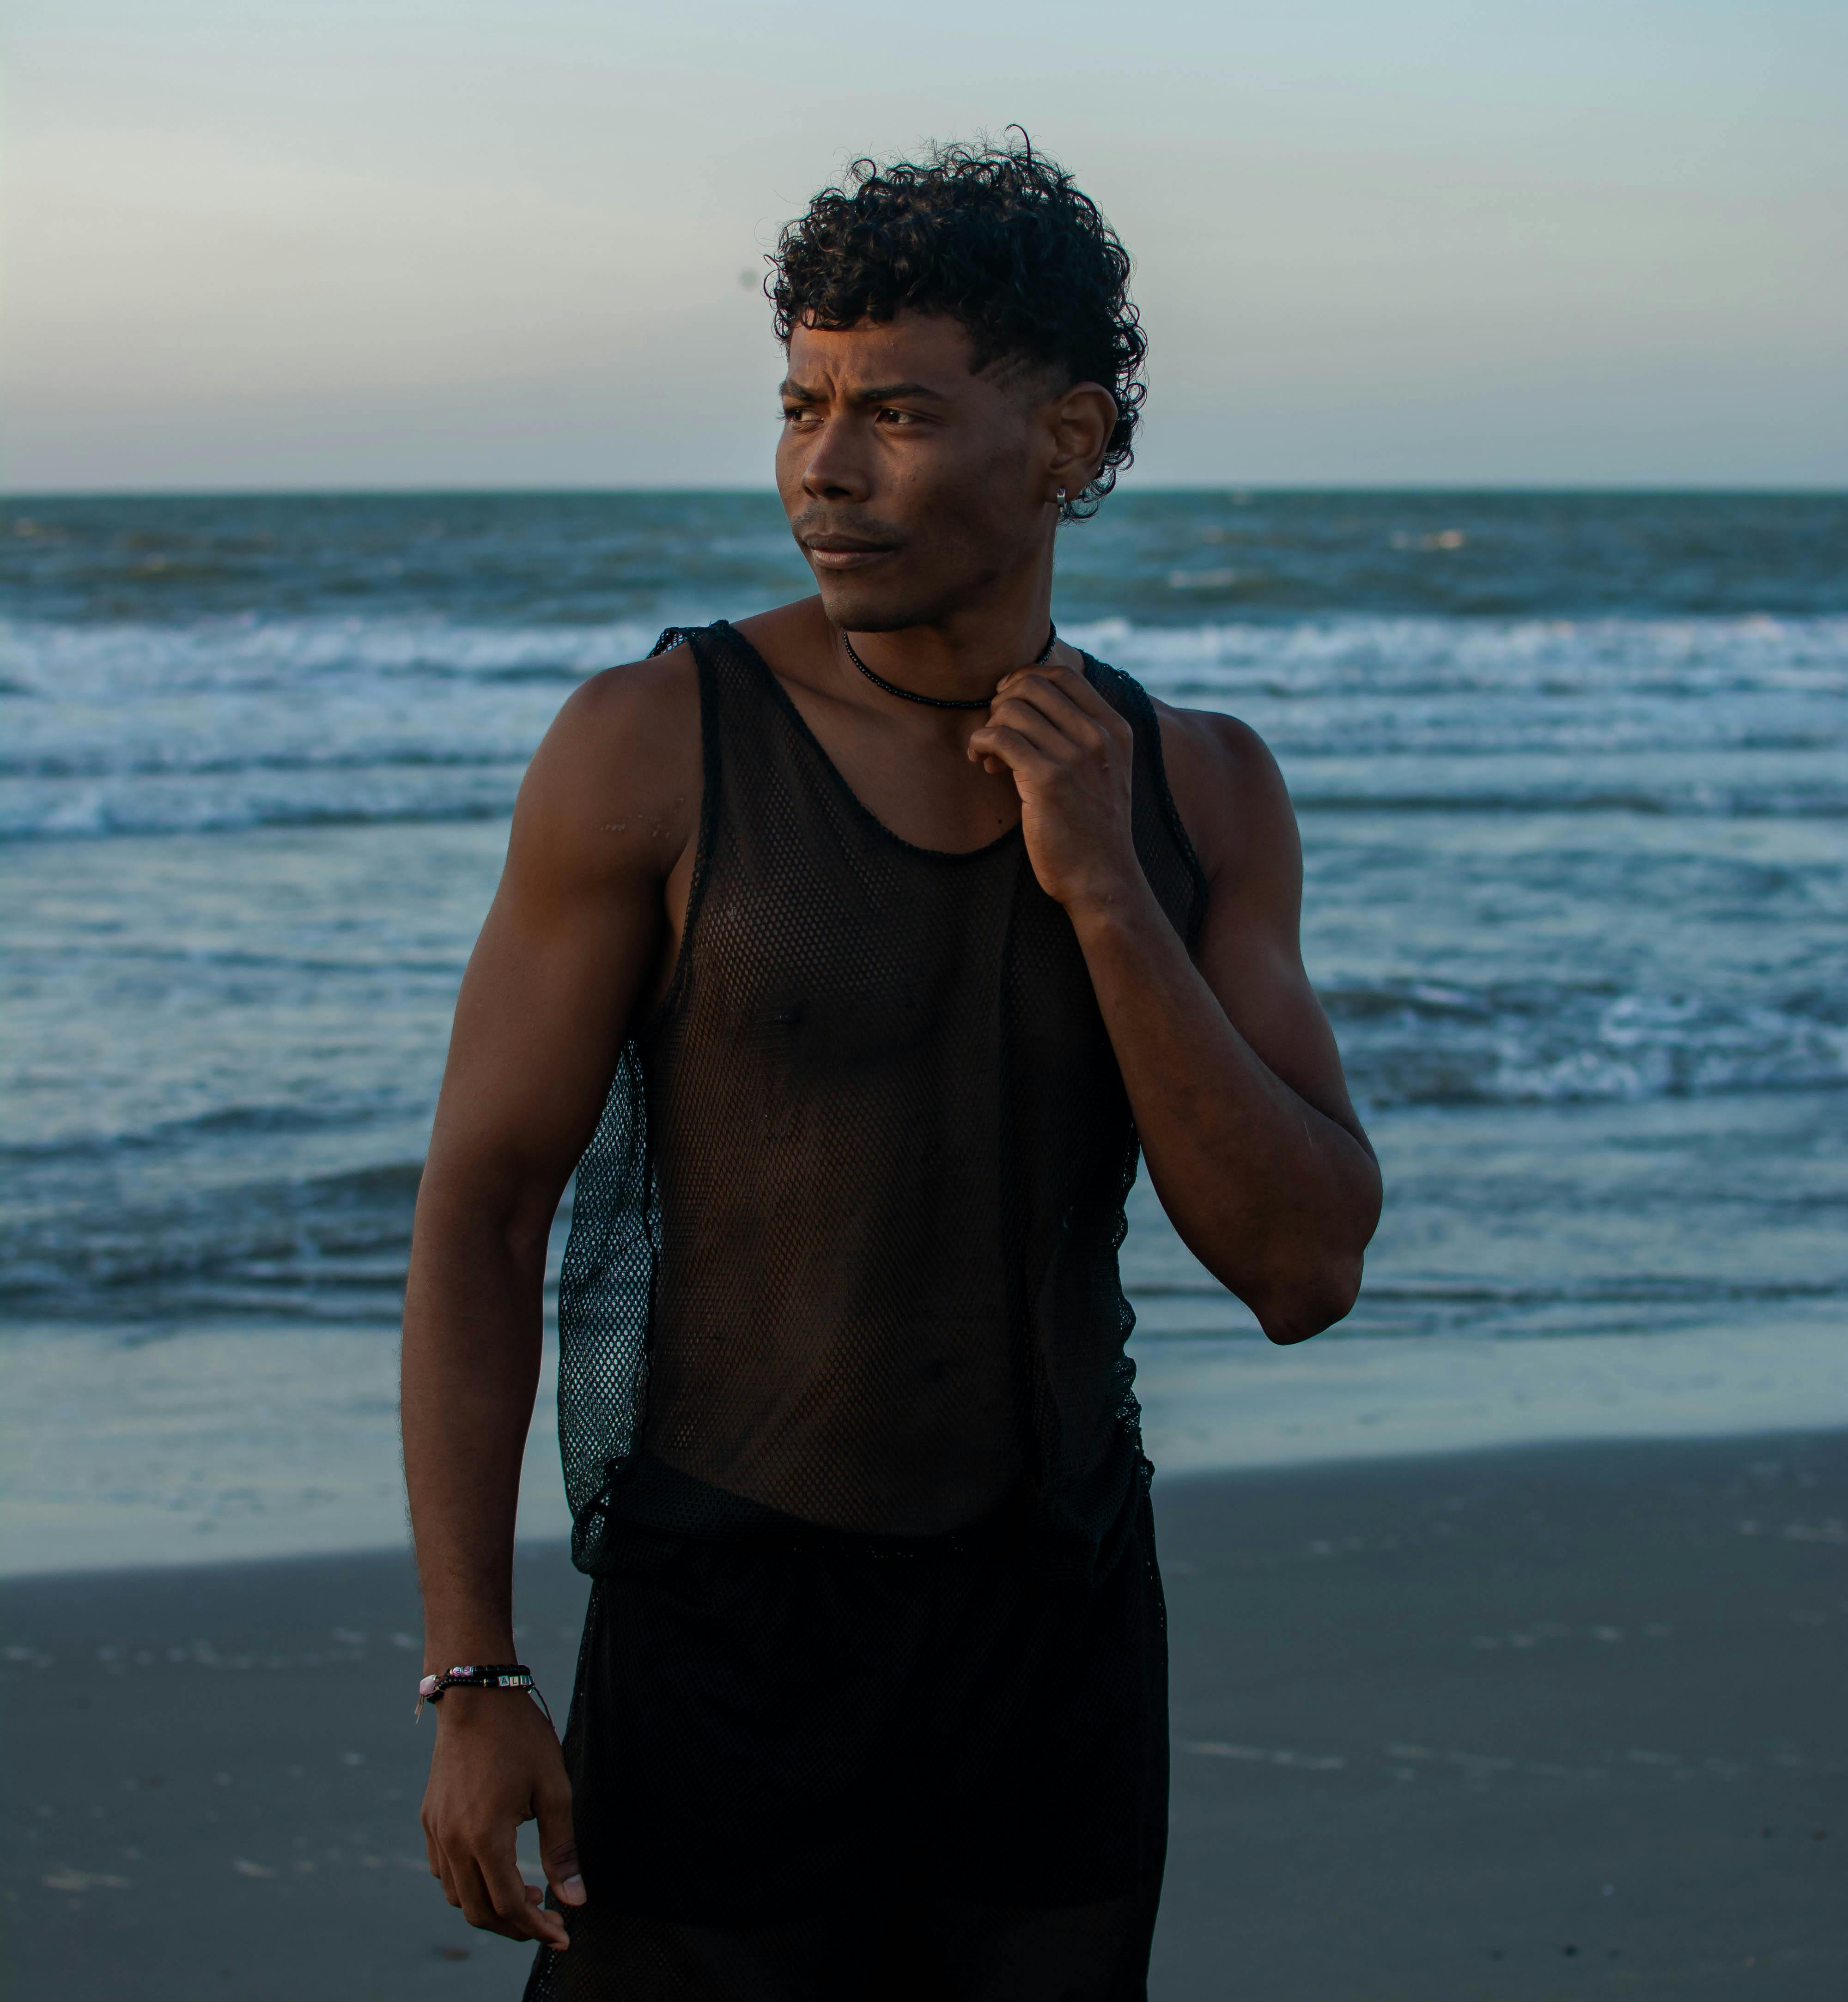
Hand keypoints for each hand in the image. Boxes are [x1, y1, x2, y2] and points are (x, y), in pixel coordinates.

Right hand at [421, 1691, 582, 1949]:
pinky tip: (496, 1869)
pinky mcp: (429, 1820)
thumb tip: (576, 1900)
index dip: (537, 1929)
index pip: (509, 1906)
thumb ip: (561, 1849)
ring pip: (456, 1896)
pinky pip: (442, 1872)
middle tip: (549, 1921)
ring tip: (528, 1895)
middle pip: (478, 1912)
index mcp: (485, 1837)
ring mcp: (435, 1831)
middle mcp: (451, 1842)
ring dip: (490, 1908)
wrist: (476, 1694)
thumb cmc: (521, 1737)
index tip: (564, 1936)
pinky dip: (468, 1885)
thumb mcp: (554, 1789)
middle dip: (515, 1928)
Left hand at [967, 662, 1144, 914]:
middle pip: (1033, 685)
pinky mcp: (1048, 780)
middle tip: (996, 733)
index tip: (1007, 702)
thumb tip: (1021, 702)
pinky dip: (980, 743)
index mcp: (1115, 729)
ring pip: (1013, 709)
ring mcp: (1075, 756)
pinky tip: (981, 763)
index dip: (1025, 679)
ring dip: (989, 726)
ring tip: (989, 758)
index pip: (1064, 675)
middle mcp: (1099, 736)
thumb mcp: (1101, 772)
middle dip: (1003, 702)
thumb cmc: (1092, 829)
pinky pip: (999, 737)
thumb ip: (1078, 736)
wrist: (1102, 878)